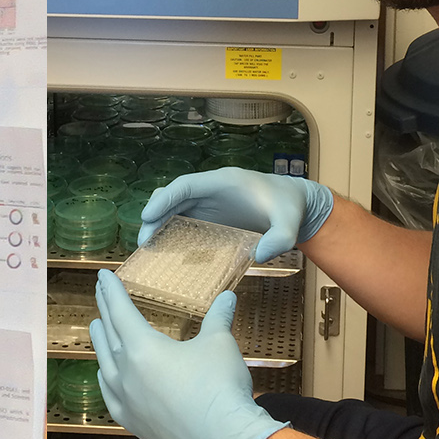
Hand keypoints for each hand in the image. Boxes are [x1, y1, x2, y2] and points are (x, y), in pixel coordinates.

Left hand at [89, 270, 285, 438]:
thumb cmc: (219, 389)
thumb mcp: (220, 345)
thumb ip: (218, 318)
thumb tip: (227, 297)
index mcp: (142, 347)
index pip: (121, 311)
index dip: (112, 291)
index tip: (102, 277)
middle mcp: (125, 372)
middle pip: (109, 334)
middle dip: (105, 311)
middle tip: (100, 294)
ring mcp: (126, 399)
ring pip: (103, 364)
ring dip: (100, 342)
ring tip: (97, 327)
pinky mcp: (132, 422)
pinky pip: (109, 395)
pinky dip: (104, 379)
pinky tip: (104, 375)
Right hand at [139, 167, 332, 259]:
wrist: (295, 205)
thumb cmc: (289, 207)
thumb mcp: (289, 222)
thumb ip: (279, 238)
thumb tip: (259, 256)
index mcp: (224, 182)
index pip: (186, 185)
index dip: (164, 199)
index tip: (147, 215)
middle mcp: (211, 190)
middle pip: (173, 197)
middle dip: (155, 215)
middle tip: (144, 240)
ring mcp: (209, 203)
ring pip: (175, 208)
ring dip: (159, 224)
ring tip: (147, 246)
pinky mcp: (211, 216)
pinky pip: (184, 220)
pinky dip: (171, 231)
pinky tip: (166, 249)